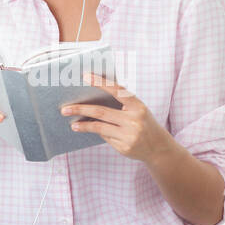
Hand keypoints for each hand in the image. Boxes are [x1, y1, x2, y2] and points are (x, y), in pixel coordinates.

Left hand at [59, 73, 175, 163]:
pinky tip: (88, 130)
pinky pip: (105, 137)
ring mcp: (129, 135)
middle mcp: (134, 120)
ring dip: (84, 125)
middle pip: (101, 112)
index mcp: (138, 106)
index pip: (117, 90)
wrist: (159, 148)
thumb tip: (93, 99)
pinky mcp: (124, 148)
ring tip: (72, 124)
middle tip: (65, 109)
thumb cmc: (144, 123)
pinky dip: (97, 132)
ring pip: (99, 128)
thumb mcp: (138, 110)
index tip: (85, 76)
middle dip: (81, 109)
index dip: (101, 82)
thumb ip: (121, 103)